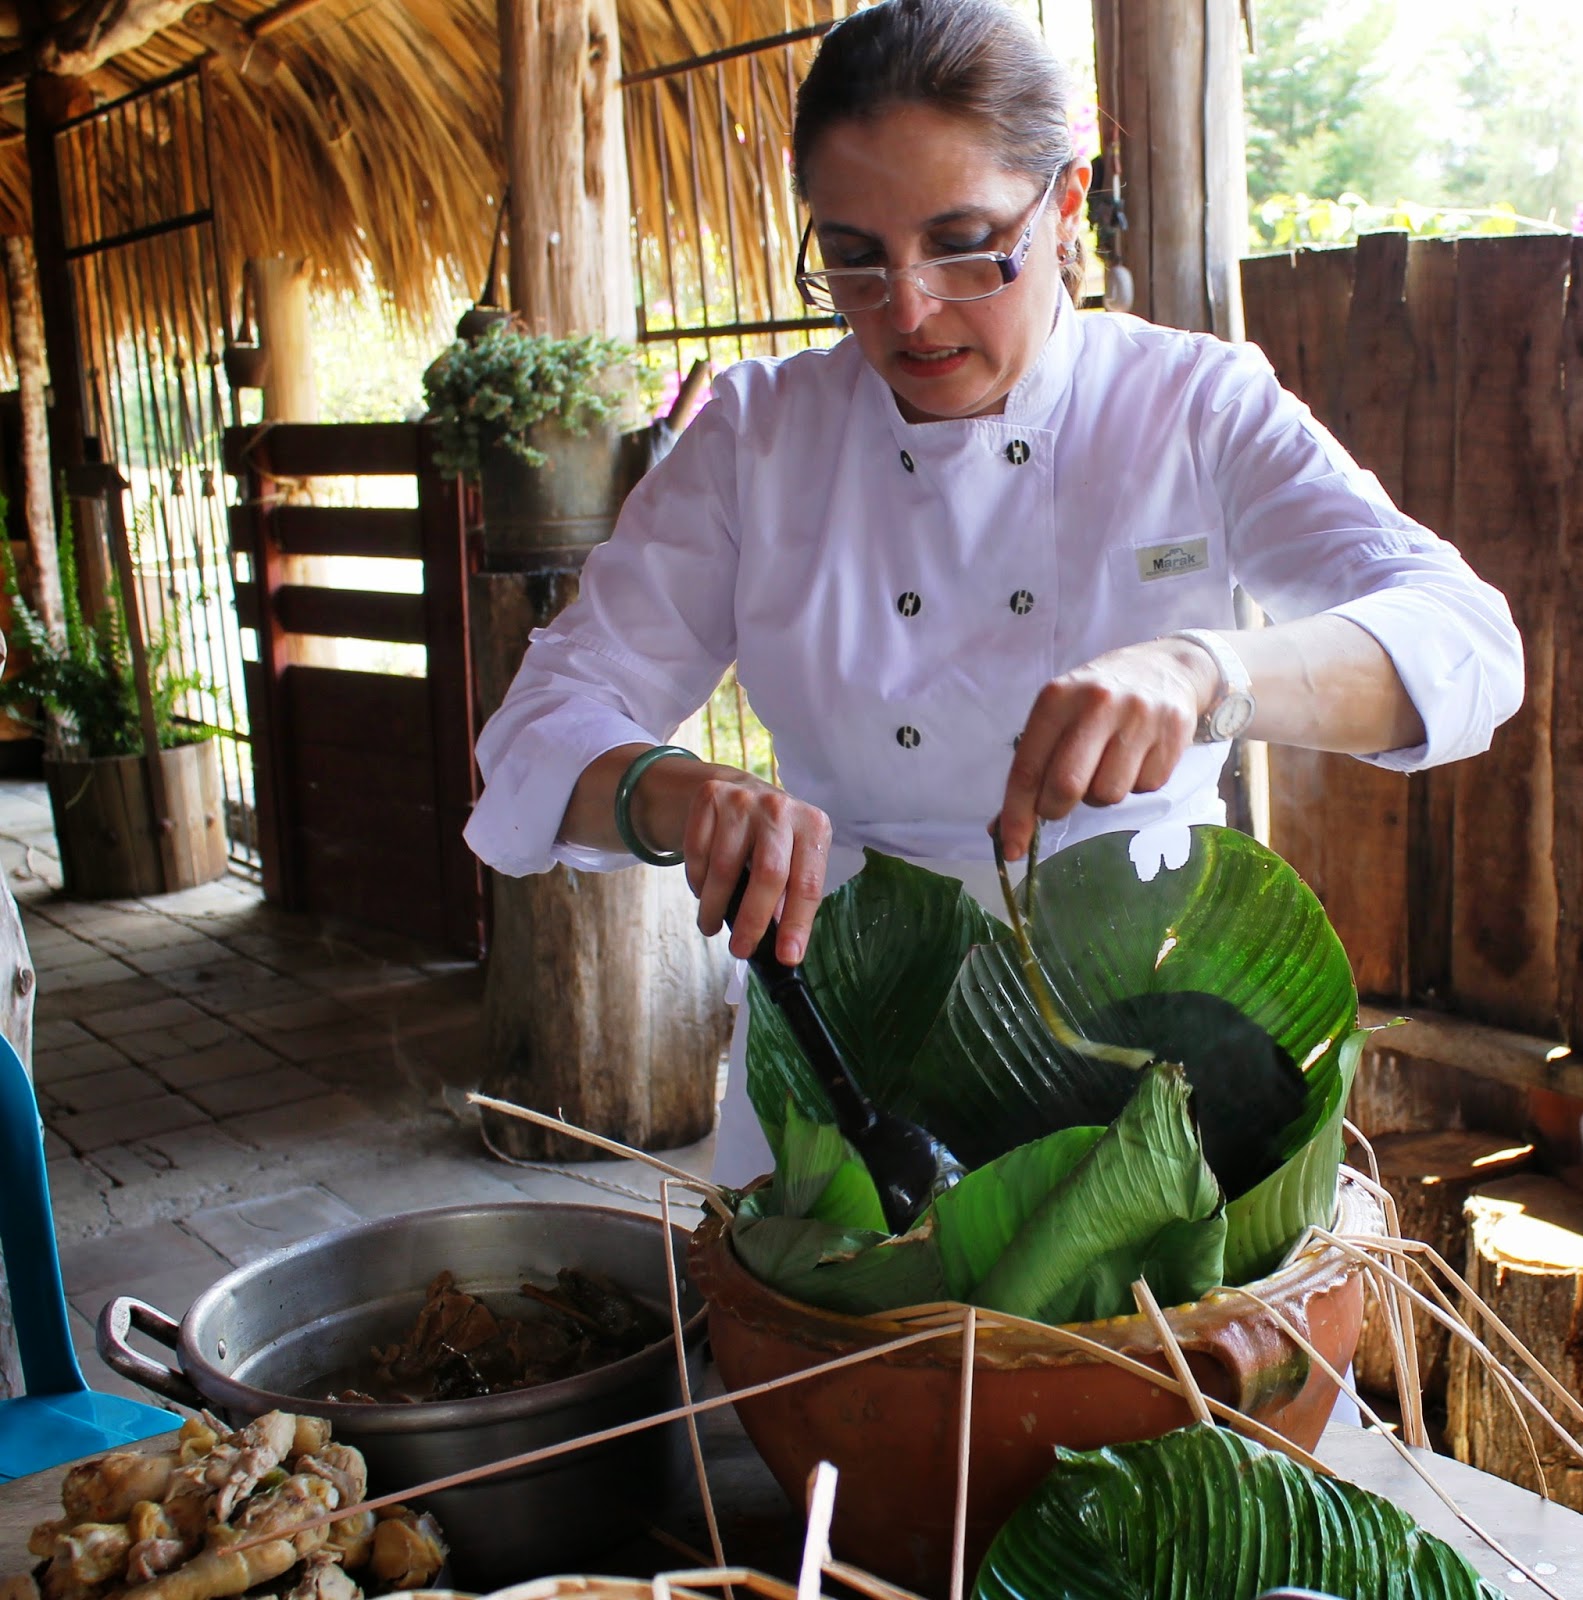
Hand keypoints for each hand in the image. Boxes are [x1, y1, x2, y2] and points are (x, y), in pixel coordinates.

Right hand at [682, 773, 832, 964]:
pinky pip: (698, 852)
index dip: (797, 924)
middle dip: (752, 920)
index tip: (787, 956)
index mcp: (813, 826)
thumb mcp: (793, 857)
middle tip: (739, 950)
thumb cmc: (772, 838)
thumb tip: (783, 947)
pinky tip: (702, 889)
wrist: (738, 789)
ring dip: (714, 906)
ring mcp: (744, 800)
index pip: (808, 884)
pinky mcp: (710, 796)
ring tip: (711, 925)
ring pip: (724, 867)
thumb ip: (790, 896)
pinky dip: (697, 880)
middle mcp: (781, 809)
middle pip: (768, 874)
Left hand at [995, 638, 1213, 858]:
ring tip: (1106, 765)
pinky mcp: (1173, 735)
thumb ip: (1034, 765)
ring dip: (1100, 795)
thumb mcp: (1059, 713)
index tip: (1011, 848)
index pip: (1028, 768)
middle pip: (1067, 787)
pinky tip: (1136, 757)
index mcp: (1057, 698)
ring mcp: (1139, 718)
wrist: (1166, 666)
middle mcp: (1097, 704)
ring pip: (1108, 795)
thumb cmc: (1098, 698)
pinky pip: (1145, 788)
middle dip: (1056, 809)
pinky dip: (1135, 784)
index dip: (1017, 815)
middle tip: (1059, 804)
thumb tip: (1005, 829)